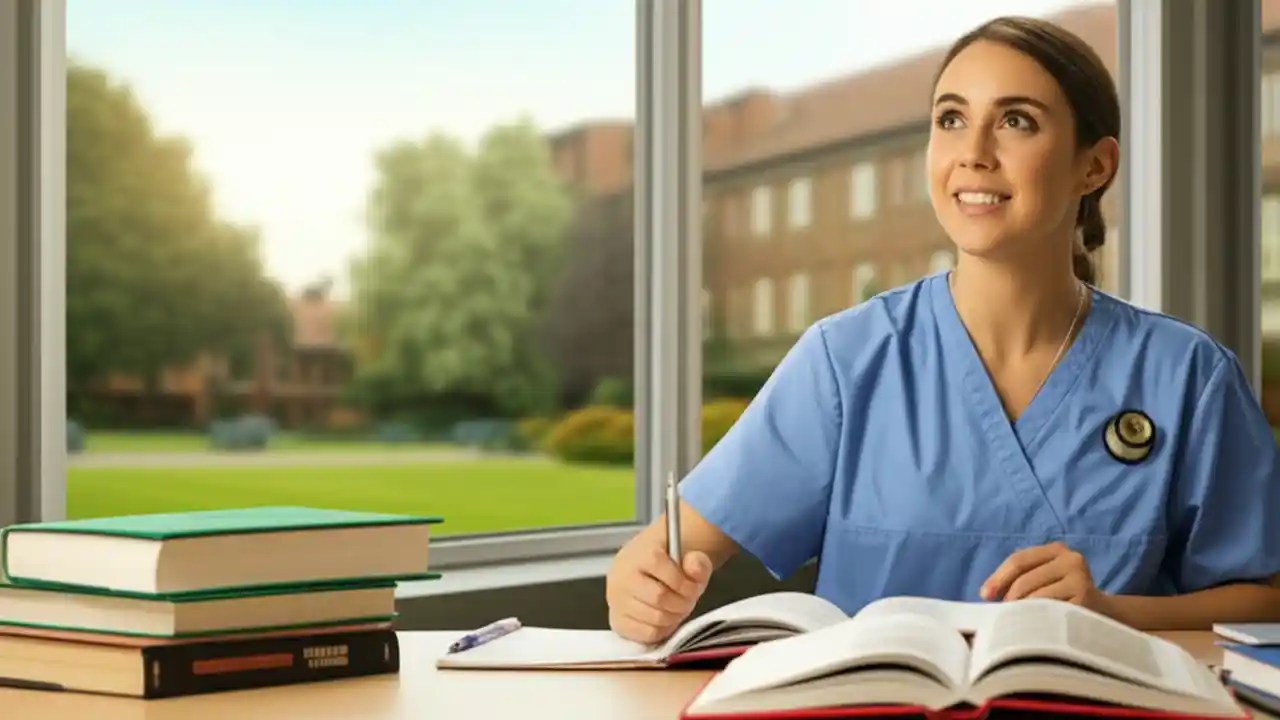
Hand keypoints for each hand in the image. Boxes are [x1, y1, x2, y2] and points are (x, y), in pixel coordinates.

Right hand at [606, 533, 713, 643]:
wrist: (645, 570)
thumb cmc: (669, 566)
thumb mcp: (689, 557)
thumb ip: (698, 563)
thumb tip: (693, 568)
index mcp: (638, 554)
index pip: (659, 567)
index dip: (683, 581)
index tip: (693, 587)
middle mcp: (621, 576)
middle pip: (658, 597)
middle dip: (680, 603)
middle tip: (687, 601)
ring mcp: (616, 600)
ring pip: (653, 618)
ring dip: (673, 617)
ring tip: (676, 609)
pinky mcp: (617, 621)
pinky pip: (646, 634)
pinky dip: (662, 630)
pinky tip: (666, 620)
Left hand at [980, 541, 1108, 613]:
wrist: (1105, 615)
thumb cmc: (1064, 596)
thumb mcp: (1045, 579)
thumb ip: (1021, 579)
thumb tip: (987, 594)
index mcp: (1056, 549)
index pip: (1018, 560)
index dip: (998, 578)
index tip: (984, 596)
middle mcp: (1071, 559)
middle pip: (1024, 580)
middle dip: (1009, 599)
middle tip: (1004, 616)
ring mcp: (1080, 579)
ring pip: (1035, 597)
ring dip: (1021, 612)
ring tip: (1018, 623)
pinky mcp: (1085, 600)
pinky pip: (1050, 611)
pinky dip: (1037, 620)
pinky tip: (1034, 628)